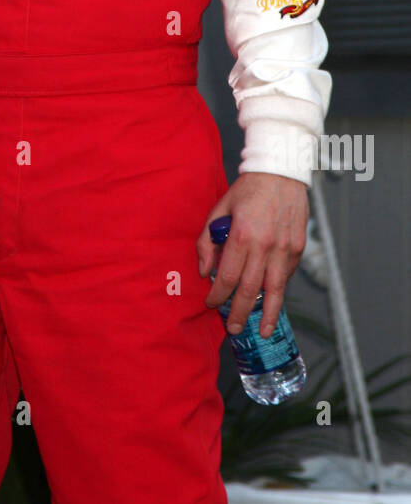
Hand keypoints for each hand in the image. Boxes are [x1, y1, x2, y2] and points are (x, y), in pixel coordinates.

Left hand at [196, 171, 308, 338]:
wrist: (280, 172)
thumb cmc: (247, 190)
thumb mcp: (219, 209)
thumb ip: (207, 240)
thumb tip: (204, 270)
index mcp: (241, 235)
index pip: (226, 277)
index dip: (217, 295)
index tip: (210, 303)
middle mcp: (265, 245)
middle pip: (250, 289)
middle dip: (239, 313)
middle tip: (233, 329)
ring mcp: (285, 248)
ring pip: (275, 290)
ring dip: (268, 314)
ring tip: (263, 331)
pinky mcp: (298, 248)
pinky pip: (287, 275)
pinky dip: (278, 289)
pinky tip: (271, 299)